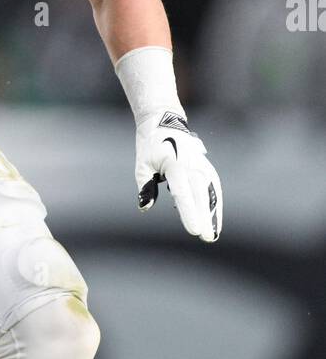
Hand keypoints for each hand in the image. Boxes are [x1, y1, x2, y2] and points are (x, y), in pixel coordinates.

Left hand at [135, 111, 221, 241]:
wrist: (164, 121)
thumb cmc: (150, 145)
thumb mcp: (142, 164)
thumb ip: (145, 186)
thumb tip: (145, 206)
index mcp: (175, 164)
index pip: (183, 193)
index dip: (189, 212)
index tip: (194, 230)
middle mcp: (192, 165)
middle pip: (201, 195)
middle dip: (205, 217)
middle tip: (206, 238)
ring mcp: (201, 165)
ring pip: (211, 192)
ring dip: (214, 213)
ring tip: (214, 234)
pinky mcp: (206, 167)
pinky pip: (213, 187)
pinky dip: (215, 203)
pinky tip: (214, 219)